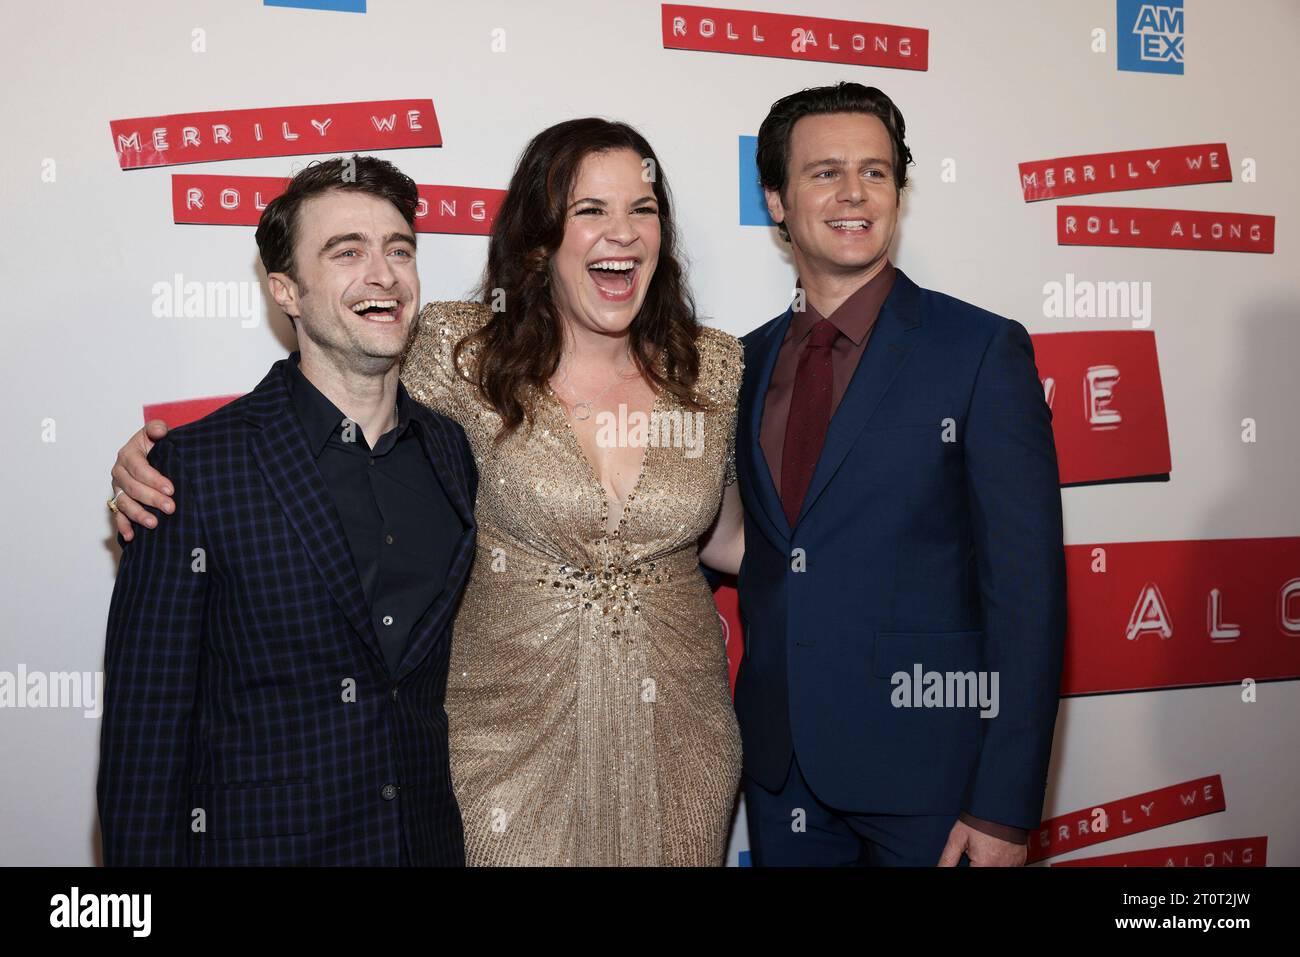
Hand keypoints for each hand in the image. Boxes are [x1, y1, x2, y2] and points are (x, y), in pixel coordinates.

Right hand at [110, 419, 172, 540]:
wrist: (152, 454)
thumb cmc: (156, 444)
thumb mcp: (156, 432)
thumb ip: (157, 429)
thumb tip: (160, 431)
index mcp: (128, 454)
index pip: (139, 468)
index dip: (154, 479)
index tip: (171, 489)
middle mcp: (119, 472)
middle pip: (132, 488)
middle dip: (151, 499)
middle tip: (170, 508)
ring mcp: (118, 488)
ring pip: (124, 503)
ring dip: (138, 514)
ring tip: (154, 523)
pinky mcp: (119, 501)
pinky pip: (118, 516)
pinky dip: (123, 526)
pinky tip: (132, 537)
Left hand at [937, 818, 1026, 866]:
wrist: (1002, 805)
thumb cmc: (980, 819)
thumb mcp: (958, 837)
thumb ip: (948, 859)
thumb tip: (940, 869)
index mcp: (984, 864)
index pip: (972, 873)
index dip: (969, 865)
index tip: (969, 859)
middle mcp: (1001, 867)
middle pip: (985, 870)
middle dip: (978, 863)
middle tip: (976, 850)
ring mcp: (1013, 863)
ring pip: (998, 868)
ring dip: (990, 862)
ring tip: (986, 848)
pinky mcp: (1020, 859)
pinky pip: (1010, 865)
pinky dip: (1002, 860)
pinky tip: (995, 849)